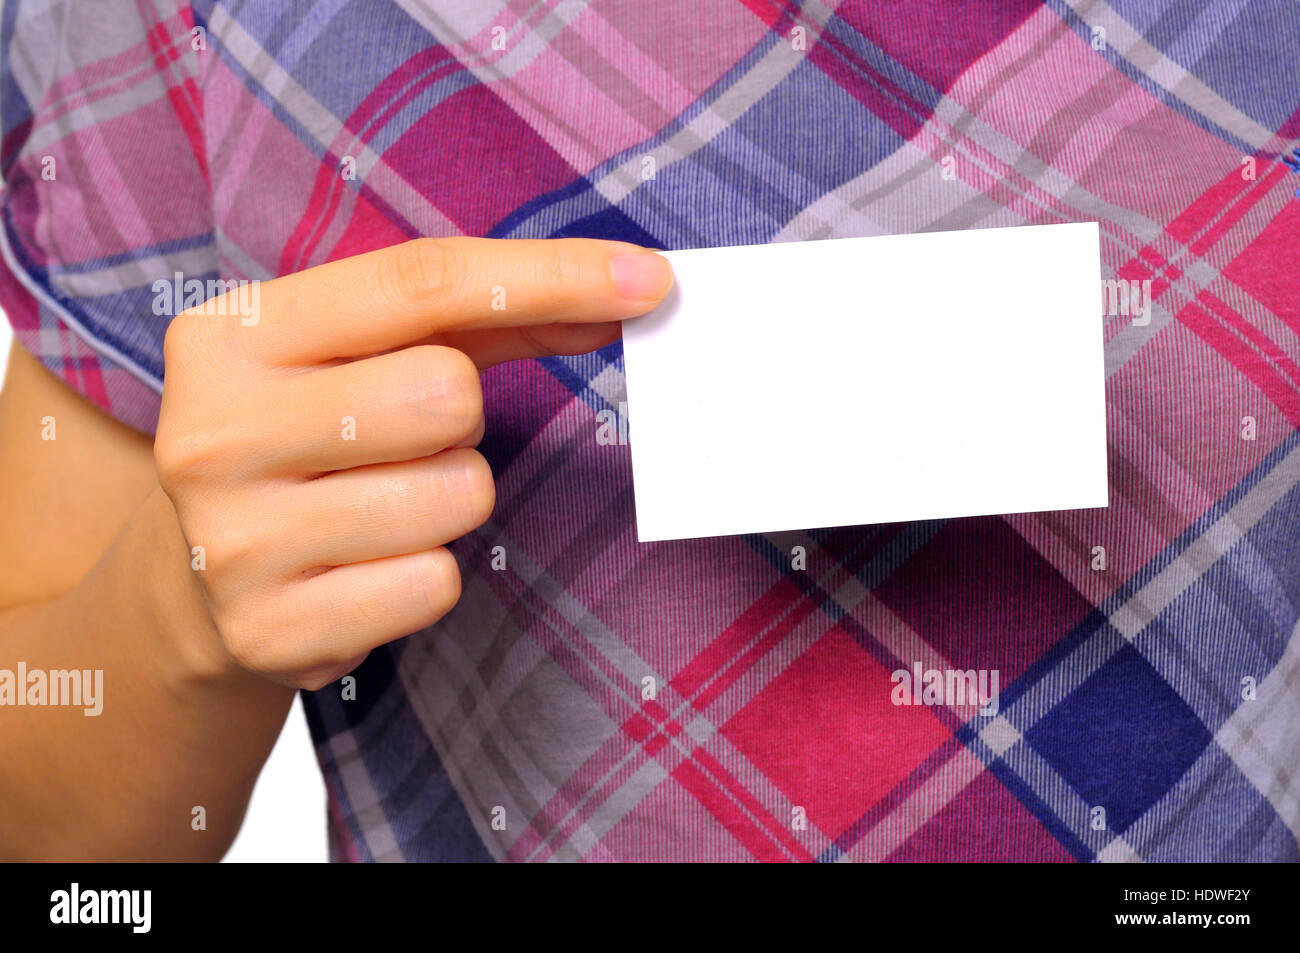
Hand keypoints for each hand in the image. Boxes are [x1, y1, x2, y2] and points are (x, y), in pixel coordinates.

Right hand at [154, 237, 672, 688]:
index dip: (551, 275)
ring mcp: (234, 538)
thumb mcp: (368, 354)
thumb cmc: (314, 437)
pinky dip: (429, 575)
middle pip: (446, 394)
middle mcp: (214, 429)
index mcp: (234, 332)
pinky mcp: (269, 628)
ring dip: (453, 499)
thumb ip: (491, 314)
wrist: (196, 577)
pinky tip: (367, 569)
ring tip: (383, 504)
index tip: (649, 281)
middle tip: (411, 440)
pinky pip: (436, 585)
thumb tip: (630, 290)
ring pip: (456, 496)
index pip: (422, 281)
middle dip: (464, 419)